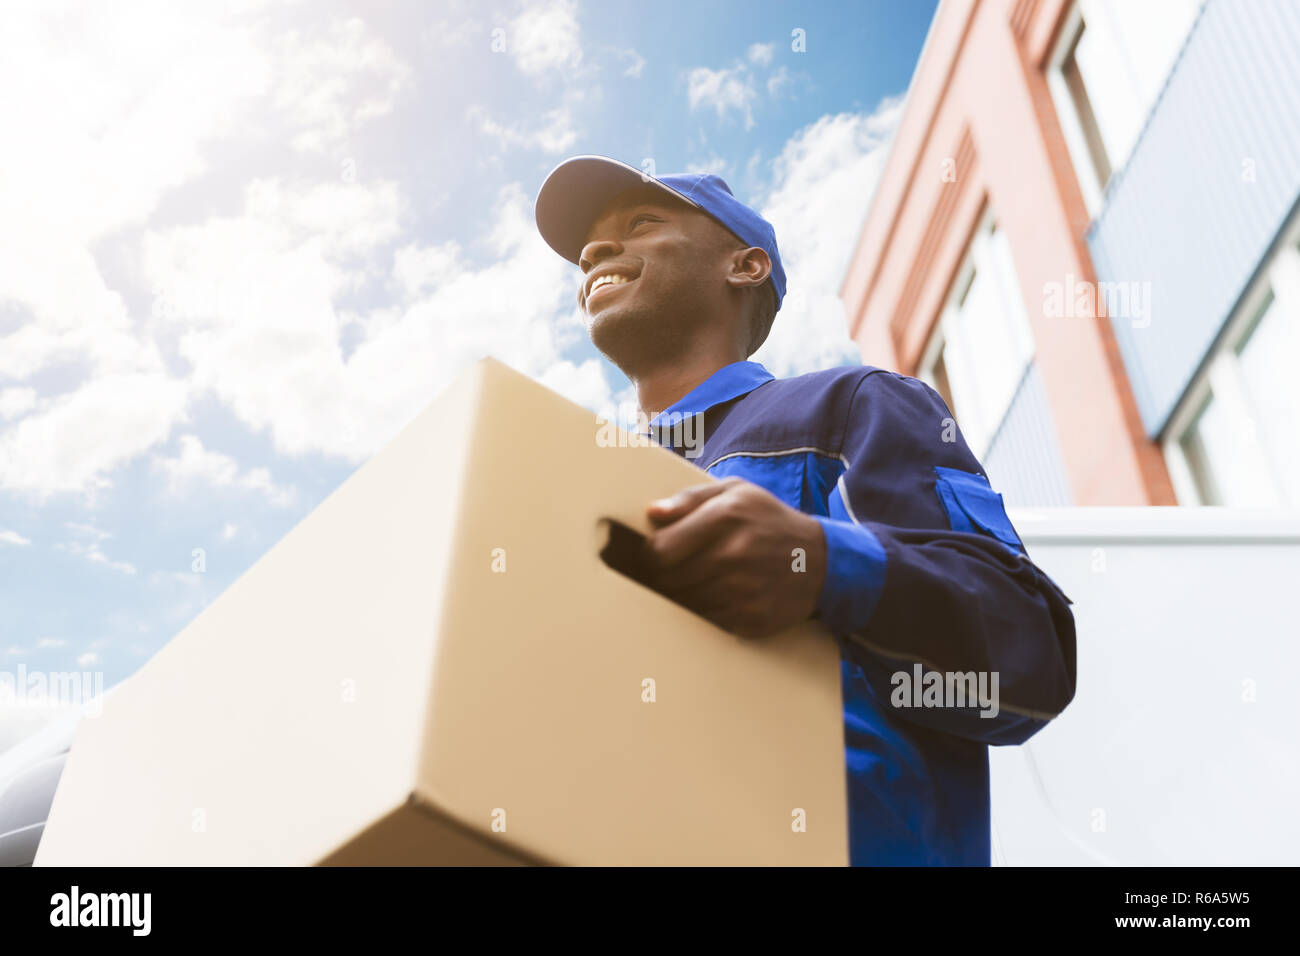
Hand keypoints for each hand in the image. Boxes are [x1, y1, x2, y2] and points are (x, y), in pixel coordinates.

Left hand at [641, 477, 826, 638]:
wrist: (822, 561)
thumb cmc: (768, 521)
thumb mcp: (736, 492)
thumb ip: (690, 497)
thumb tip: (653, 513)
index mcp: (724, 517)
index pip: (659, 551)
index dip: (649, 555)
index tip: (655, 554)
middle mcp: (733, 555)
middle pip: (666, 581)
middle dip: (661, 577)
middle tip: (670, 571)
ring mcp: (743, 591)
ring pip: (683, 604)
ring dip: (682, 596)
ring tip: (696, 582)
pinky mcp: (751, 620)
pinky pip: (706, 622)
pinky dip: (704, 612)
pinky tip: (717, 597)